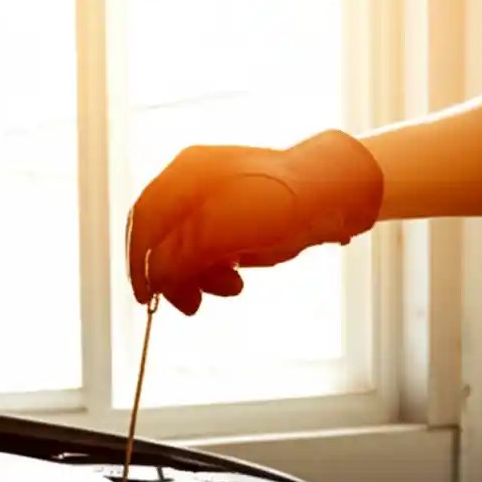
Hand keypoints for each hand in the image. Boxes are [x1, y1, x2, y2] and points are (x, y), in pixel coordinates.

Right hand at [125, 130, 384, 314]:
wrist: (342, 190)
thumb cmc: (287, 203)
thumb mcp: (226, 231)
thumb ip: (183, 253)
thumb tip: (154, 277)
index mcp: (187, 174)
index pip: (145, 220)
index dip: (139, 262)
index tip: (145, 298)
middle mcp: (195, 182)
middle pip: (163, 237)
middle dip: (175, 275)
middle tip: (192, 306)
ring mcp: (215, 199)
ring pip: (187, 247)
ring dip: (201, 275)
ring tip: (232, 288)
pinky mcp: (235, 216)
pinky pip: (210, 248)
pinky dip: (218, 268)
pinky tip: (239, 277)